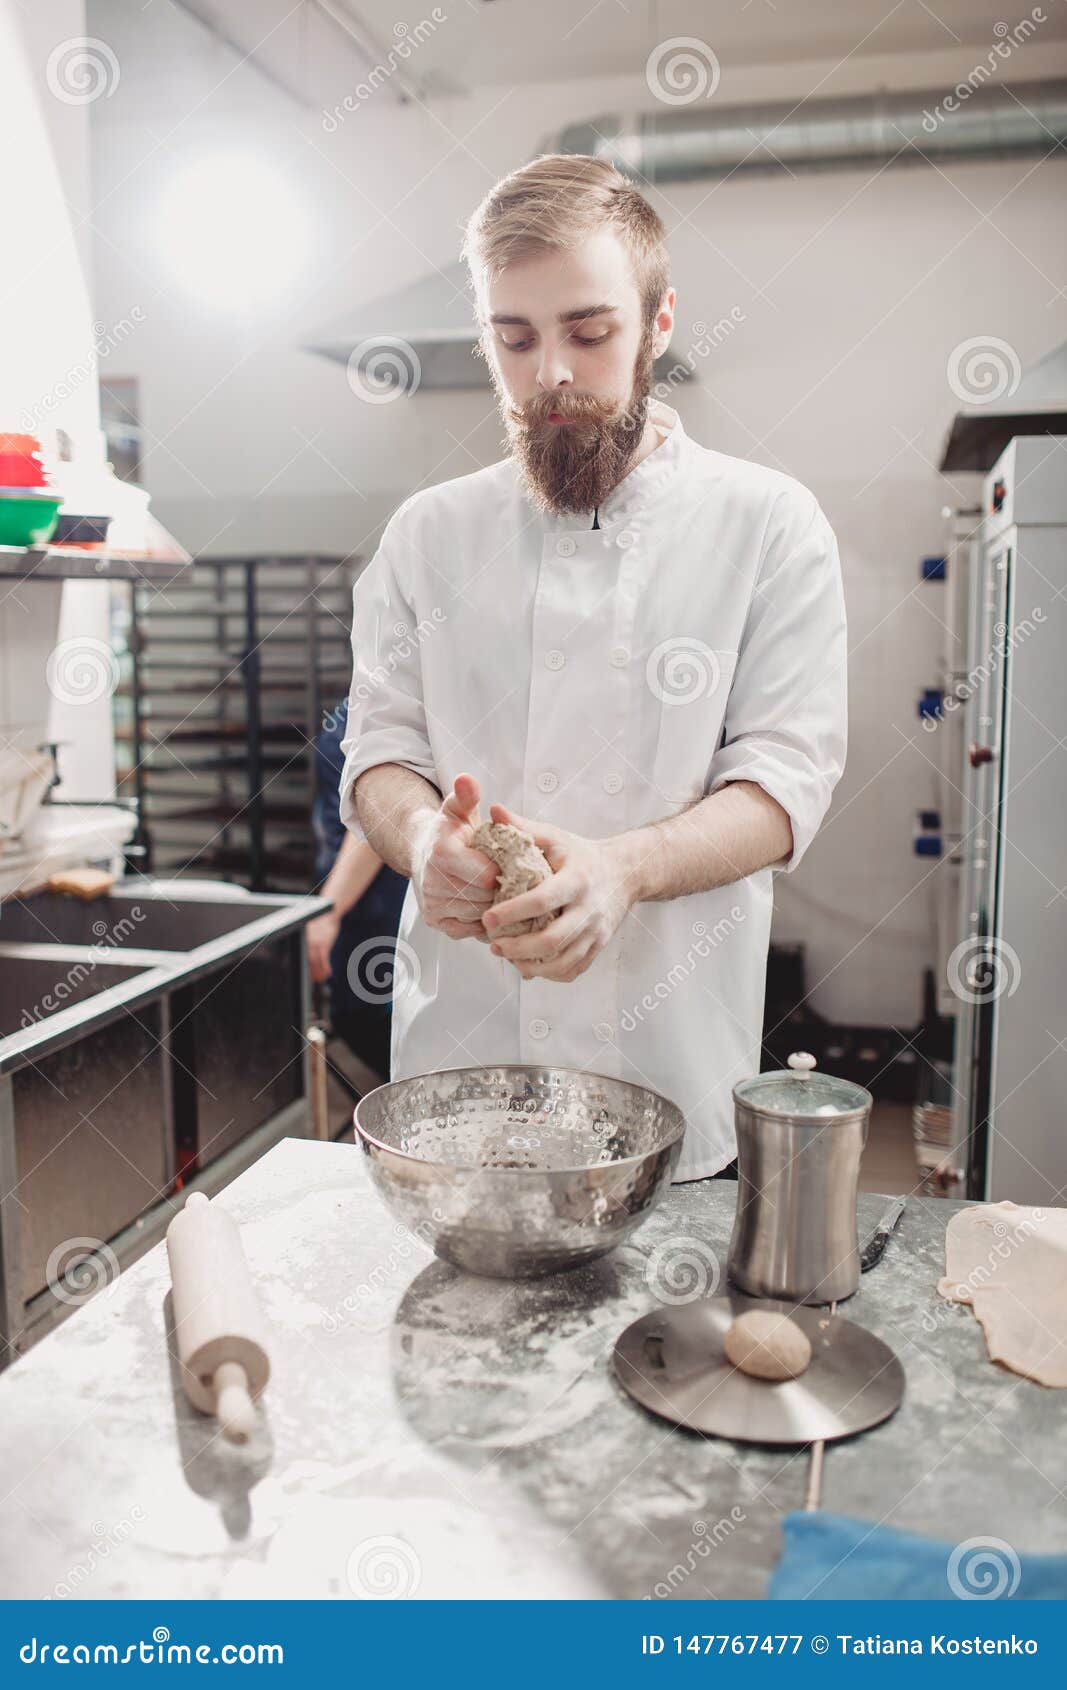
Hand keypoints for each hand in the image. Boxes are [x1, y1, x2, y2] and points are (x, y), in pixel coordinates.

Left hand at [306, 909, 340, 982]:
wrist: (328, 913)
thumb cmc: (319, 923)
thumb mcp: (310, 932)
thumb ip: (307, 942)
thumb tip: (306, 954)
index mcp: (301, 940)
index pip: (300, 957)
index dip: (302, 967)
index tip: (305, 975)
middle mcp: (306, 942)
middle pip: (307, 962)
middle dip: (311, 972)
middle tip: (315, 979)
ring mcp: (315, 943)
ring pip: (314, 963)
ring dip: (318, 973)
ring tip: (321, 978)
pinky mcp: (325, 944)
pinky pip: (324, 960)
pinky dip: (325, 968)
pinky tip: (328, 973)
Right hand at [410, 773, 496, 942]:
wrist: (423, 850)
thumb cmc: (450, 830)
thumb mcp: (459, 809)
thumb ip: (466, 795)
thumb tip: (466, 779)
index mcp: (441, 853)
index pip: (487, 875)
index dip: (502, 869)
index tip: (507, 861)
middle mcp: (432, 882)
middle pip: (485, 897)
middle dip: (499, 889)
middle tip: (507, 878)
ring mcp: (432, 905)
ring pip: (480, 915)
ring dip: (493, 907)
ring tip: (498, 892)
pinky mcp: (435, 922)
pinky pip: (470, 930)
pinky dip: (481, 921)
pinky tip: (485, 905)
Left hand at [482, 802, 636, 981]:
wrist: (625, 872)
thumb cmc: (581, 854)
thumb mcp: (555, 837)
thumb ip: (523, 827)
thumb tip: (494, 811)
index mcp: (577, 879)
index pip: (543, 900)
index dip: (513, 912)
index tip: (487, 918)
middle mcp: (589, 908)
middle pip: (552, 939)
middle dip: (518, 947)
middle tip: (493, 944)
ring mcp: (596, 931)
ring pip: (563, 960)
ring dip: (530, 964)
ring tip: (507, 956)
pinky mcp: (599, 946)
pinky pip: (573, 969)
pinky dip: (549, 973)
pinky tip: (530, 965)